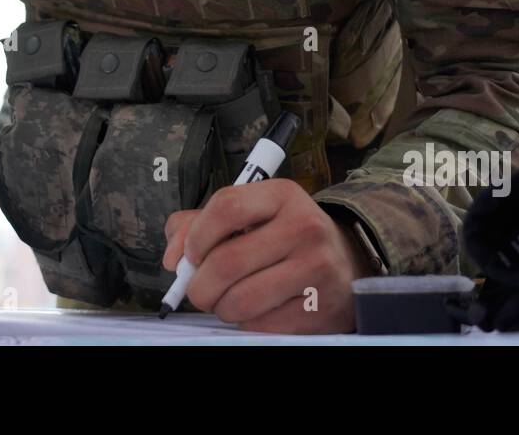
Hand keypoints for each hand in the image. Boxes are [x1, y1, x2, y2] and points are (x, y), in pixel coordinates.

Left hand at [162, 178, 367, 333]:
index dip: (197, 236)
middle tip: (200, 291)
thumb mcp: (249, 216)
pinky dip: (247, 323)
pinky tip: (257, 310)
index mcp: (282, 195)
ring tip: (228, 301)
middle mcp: (304, 226)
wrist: (344, 263)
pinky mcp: (320, 307)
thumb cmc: (281, 238)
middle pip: (226, 262)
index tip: (191, 255)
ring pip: (240, 300)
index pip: (226, 207)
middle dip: (200, 286)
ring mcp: (316, 268)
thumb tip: (174, 259)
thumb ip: (199, 225)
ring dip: (222, 308)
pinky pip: (261, 325)